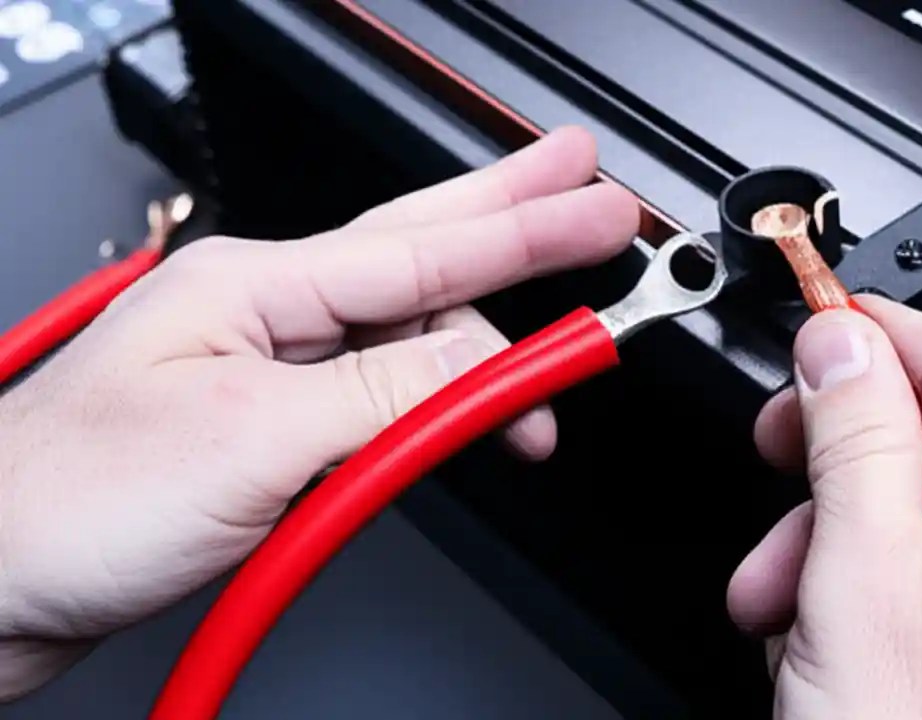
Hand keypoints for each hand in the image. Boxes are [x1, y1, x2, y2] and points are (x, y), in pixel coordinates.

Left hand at [0, 127, 638, 699]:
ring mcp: (266, 367)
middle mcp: (262, 312)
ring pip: (407, 328)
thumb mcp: (248, 439)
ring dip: (490, 341)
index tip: (602, 216)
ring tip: (557, 354)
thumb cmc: (68, 504)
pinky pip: (381, 395)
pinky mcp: (268, 427)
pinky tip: (468, 403)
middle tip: (583, 182)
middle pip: (416, 247)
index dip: (527, 231)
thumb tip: (476, 359)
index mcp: (251, 286)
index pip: (422, 252)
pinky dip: (440, 401)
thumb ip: (380, 393)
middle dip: (510, 212)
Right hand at [729, 297, 921, 718]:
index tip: (806, 322)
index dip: (874, 333)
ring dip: (822, 541)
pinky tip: (808, 636)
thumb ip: (855, 439)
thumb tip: (843, 339)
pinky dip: (850, 593)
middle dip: (829, 462)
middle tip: (773, 465)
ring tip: (776, 601)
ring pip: (909, 518)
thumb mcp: (860, 572)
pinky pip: (918, 581)